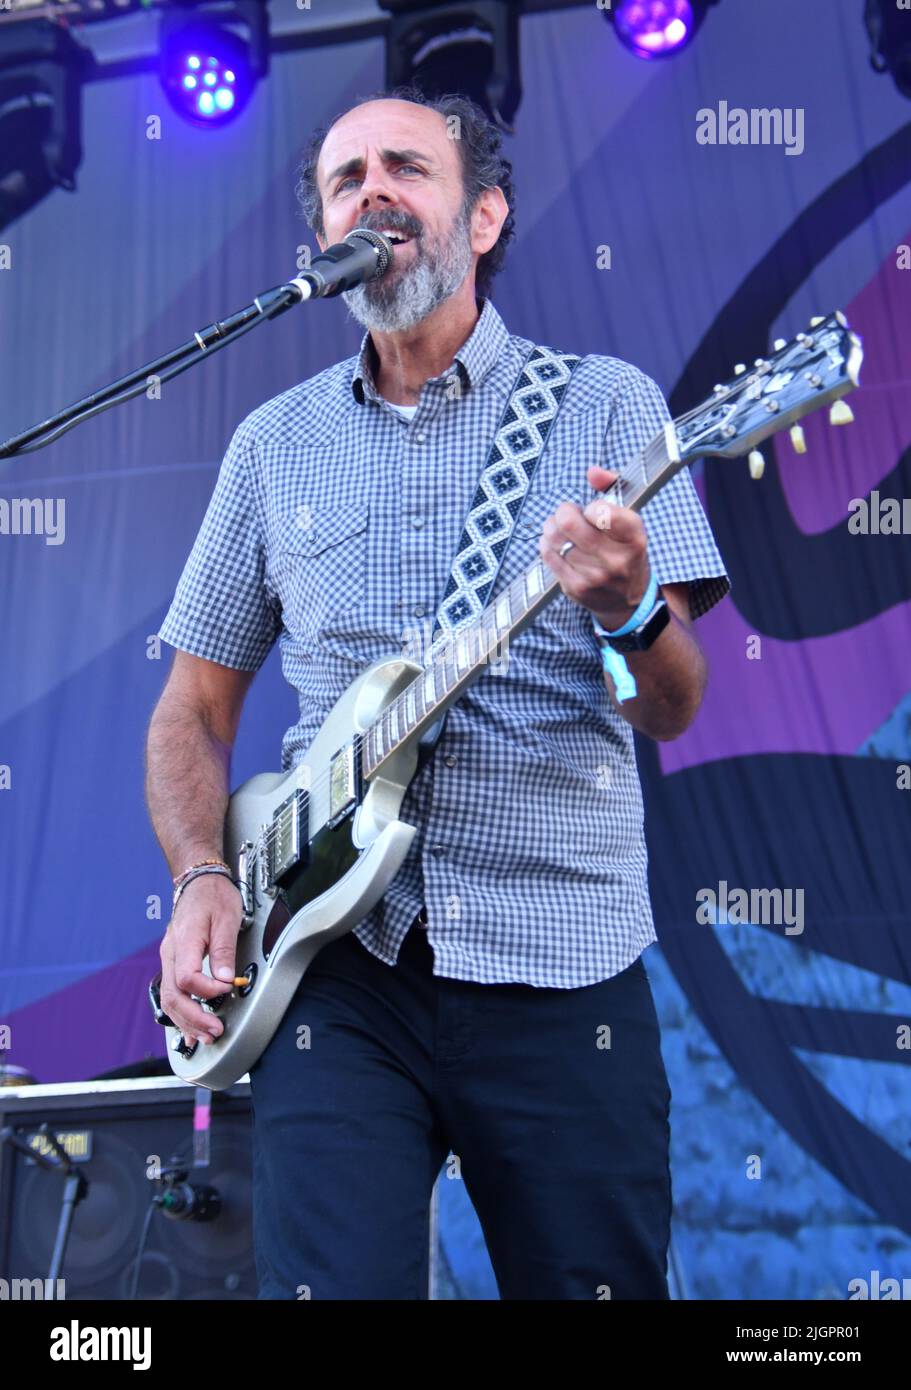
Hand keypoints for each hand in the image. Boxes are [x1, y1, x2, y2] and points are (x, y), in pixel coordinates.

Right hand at [158, 873, 242, 1049]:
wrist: (199, 883)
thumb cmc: (213, 897)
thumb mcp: (226, 918)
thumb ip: (224, 950)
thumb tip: (225, 979)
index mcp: (184, 941)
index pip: (186, 977)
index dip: (206, 990)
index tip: (225, 989)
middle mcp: (171, 953)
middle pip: (173, 995)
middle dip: (193, 1018)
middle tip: (214, 1031)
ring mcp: (169, 959)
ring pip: (169, 999)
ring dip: (186, 1021)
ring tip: (205, 1037)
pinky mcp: (173, 963)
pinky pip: (171, 993)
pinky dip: (180, 1014)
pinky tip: (188, 1031)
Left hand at [539, 465, 650, 629]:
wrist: (629, 601)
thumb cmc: (625, 550)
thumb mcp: (629, 519)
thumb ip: (612, 486)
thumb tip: (592, 472)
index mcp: (634, 537)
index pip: (602, 512)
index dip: (590, 507)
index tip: (593, 512)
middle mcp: (616, 559)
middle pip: (569, 523)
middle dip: (564, 512)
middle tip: (569, 515)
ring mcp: (595, 577)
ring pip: (554, 539)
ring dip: (552, 528)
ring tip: (561, 529)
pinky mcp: (576, 588)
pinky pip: (548, 556)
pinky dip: (547, 544)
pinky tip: (556, 544)